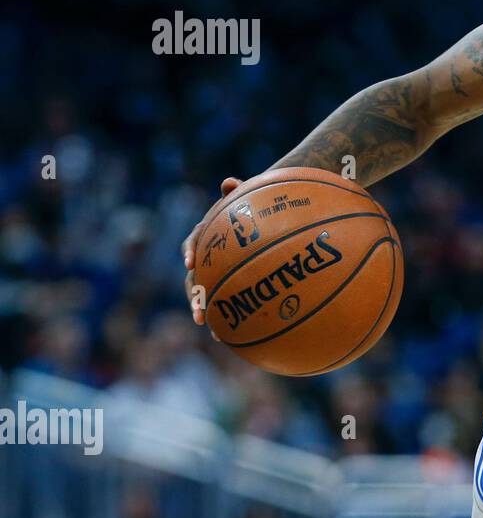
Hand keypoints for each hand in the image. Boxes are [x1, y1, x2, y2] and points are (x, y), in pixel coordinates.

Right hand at [181, 177, 242, 325]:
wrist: (259, 220)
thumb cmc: (253, 208)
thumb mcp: (247, 198)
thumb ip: (238, 191)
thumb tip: (228, 181)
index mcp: (207, 233)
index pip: (193, 241)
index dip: (189, 251)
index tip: (189, 263)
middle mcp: (205, 255)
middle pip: (192, 276)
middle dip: (193, 295)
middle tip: (198, 312)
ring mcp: (213, 271)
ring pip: (201, 291)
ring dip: (201, 308)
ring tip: (205, 325)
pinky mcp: (223, 282)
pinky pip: (220, 300)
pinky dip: (222, 316)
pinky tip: (227, 335)